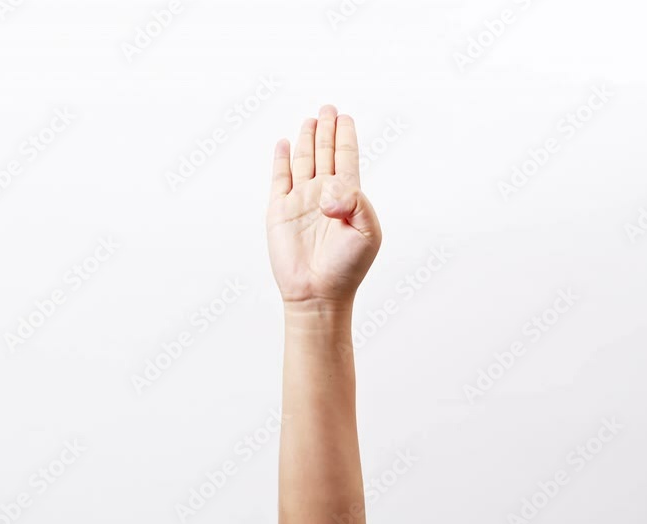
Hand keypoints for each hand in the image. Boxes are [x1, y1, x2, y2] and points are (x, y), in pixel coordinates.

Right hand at [267, 105, 381, 307]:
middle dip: (327, 130)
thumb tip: (329, 188)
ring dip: (306, 140)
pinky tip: (283, 144)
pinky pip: (279, 179)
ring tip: (310, 120)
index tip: (344, 117)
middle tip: (328, 108)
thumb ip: (356, 202)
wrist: (318, 292)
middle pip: (325, 153)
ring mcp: (301, 201)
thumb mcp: (367, 232)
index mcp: (347, 196)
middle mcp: (324, 194)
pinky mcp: (279, 210)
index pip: (346, 157)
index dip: (345, 136)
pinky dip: (280, 160)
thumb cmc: (347, 267)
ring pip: (303, 161)